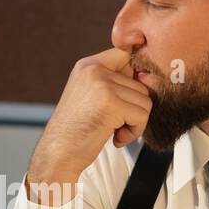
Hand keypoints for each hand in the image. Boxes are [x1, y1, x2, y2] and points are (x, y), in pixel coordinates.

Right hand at [25, 47, 151, 201]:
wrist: (57, 155)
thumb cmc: (76, 131)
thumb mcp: (91, 96)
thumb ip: (114, 82)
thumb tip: (151, 78)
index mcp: (88, 65)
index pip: (126, 53)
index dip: (135, 74)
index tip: (130, 94)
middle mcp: (94, 69)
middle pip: (140, 84)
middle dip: (133, 109)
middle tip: (114, 125)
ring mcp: (102, 85)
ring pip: (145, 100)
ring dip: (134, 122)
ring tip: (113, 131)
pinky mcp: (111, 103)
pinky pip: (142, 115)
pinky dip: (134, 132)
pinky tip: (116, 139)